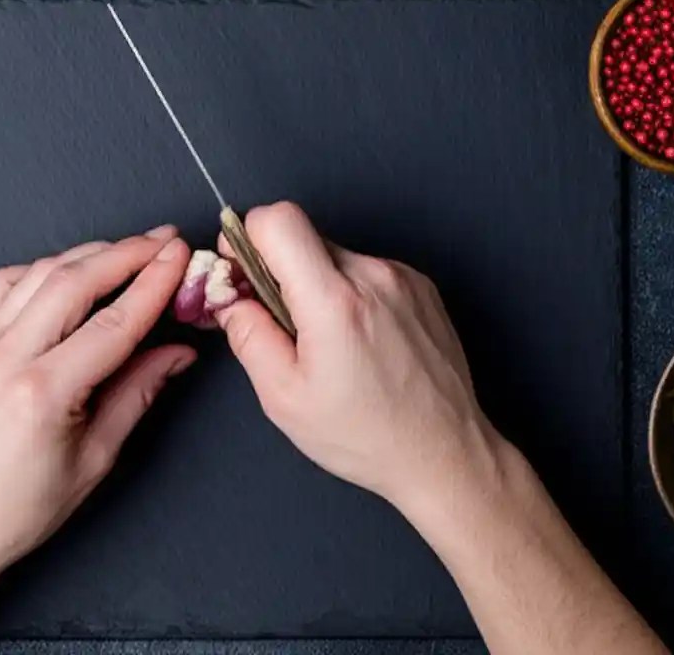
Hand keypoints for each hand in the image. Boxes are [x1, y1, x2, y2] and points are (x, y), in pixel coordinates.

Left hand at [0, 226, 193, 572]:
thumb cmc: (21, 506)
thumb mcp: (96, 457)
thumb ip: (138, 393)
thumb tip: (178, 352)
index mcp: (43, 392)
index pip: (113, 323)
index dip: (153, 284)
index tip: (181, 255)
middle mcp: (8, 357)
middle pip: (74, 280)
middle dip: (126, 252)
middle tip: (167, 240)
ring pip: (40, 273)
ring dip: (89, 253)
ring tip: (131, 249)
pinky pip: (3, 285)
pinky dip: (40, 269)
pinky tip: (66, 277)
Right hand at [215, 202, 502, 512]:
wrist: (444, 452)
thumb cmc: (366, 435)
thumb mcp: (285, 397)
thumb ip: (247, 336)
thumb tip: (229, 298)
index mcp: (335, 302)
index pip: (278, 219)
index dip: (248, 238)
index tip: (242, 273)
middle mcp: (373, 276)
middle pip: (304, 237)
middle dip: (279, 271)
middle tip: (281, 322)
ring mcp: (402, 278)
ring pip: (334, 254)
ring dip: (317, 284)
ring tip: (329, 342)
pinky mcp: (421, 286)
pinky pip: (366, 270)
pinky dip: (350, 293)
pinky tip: (359, 341)